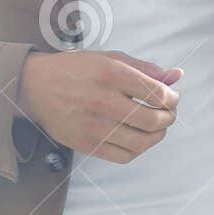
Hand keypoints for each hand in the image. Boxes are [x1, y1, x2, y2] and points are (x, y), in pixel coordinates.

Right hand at [18, 50, 181, 162]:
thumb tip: (177, 76)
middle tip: (168, 113)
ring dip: (157, 136)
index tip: (172, 98)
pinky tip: (138, 138)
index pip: (157, 94)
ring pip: (142, 142)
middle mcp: (103, 101)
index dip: (172, 99)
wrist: (36, 86)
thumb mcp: (111, 59)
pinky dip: (138, 149)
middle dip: (169, 117)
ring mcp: (94, 126)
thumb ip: (145, 68)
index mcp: (112, 74)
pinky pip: (124, 156)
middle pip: (153, 119)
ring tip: (156, 127)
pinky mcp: (86, 144)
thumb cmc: (77, 69)